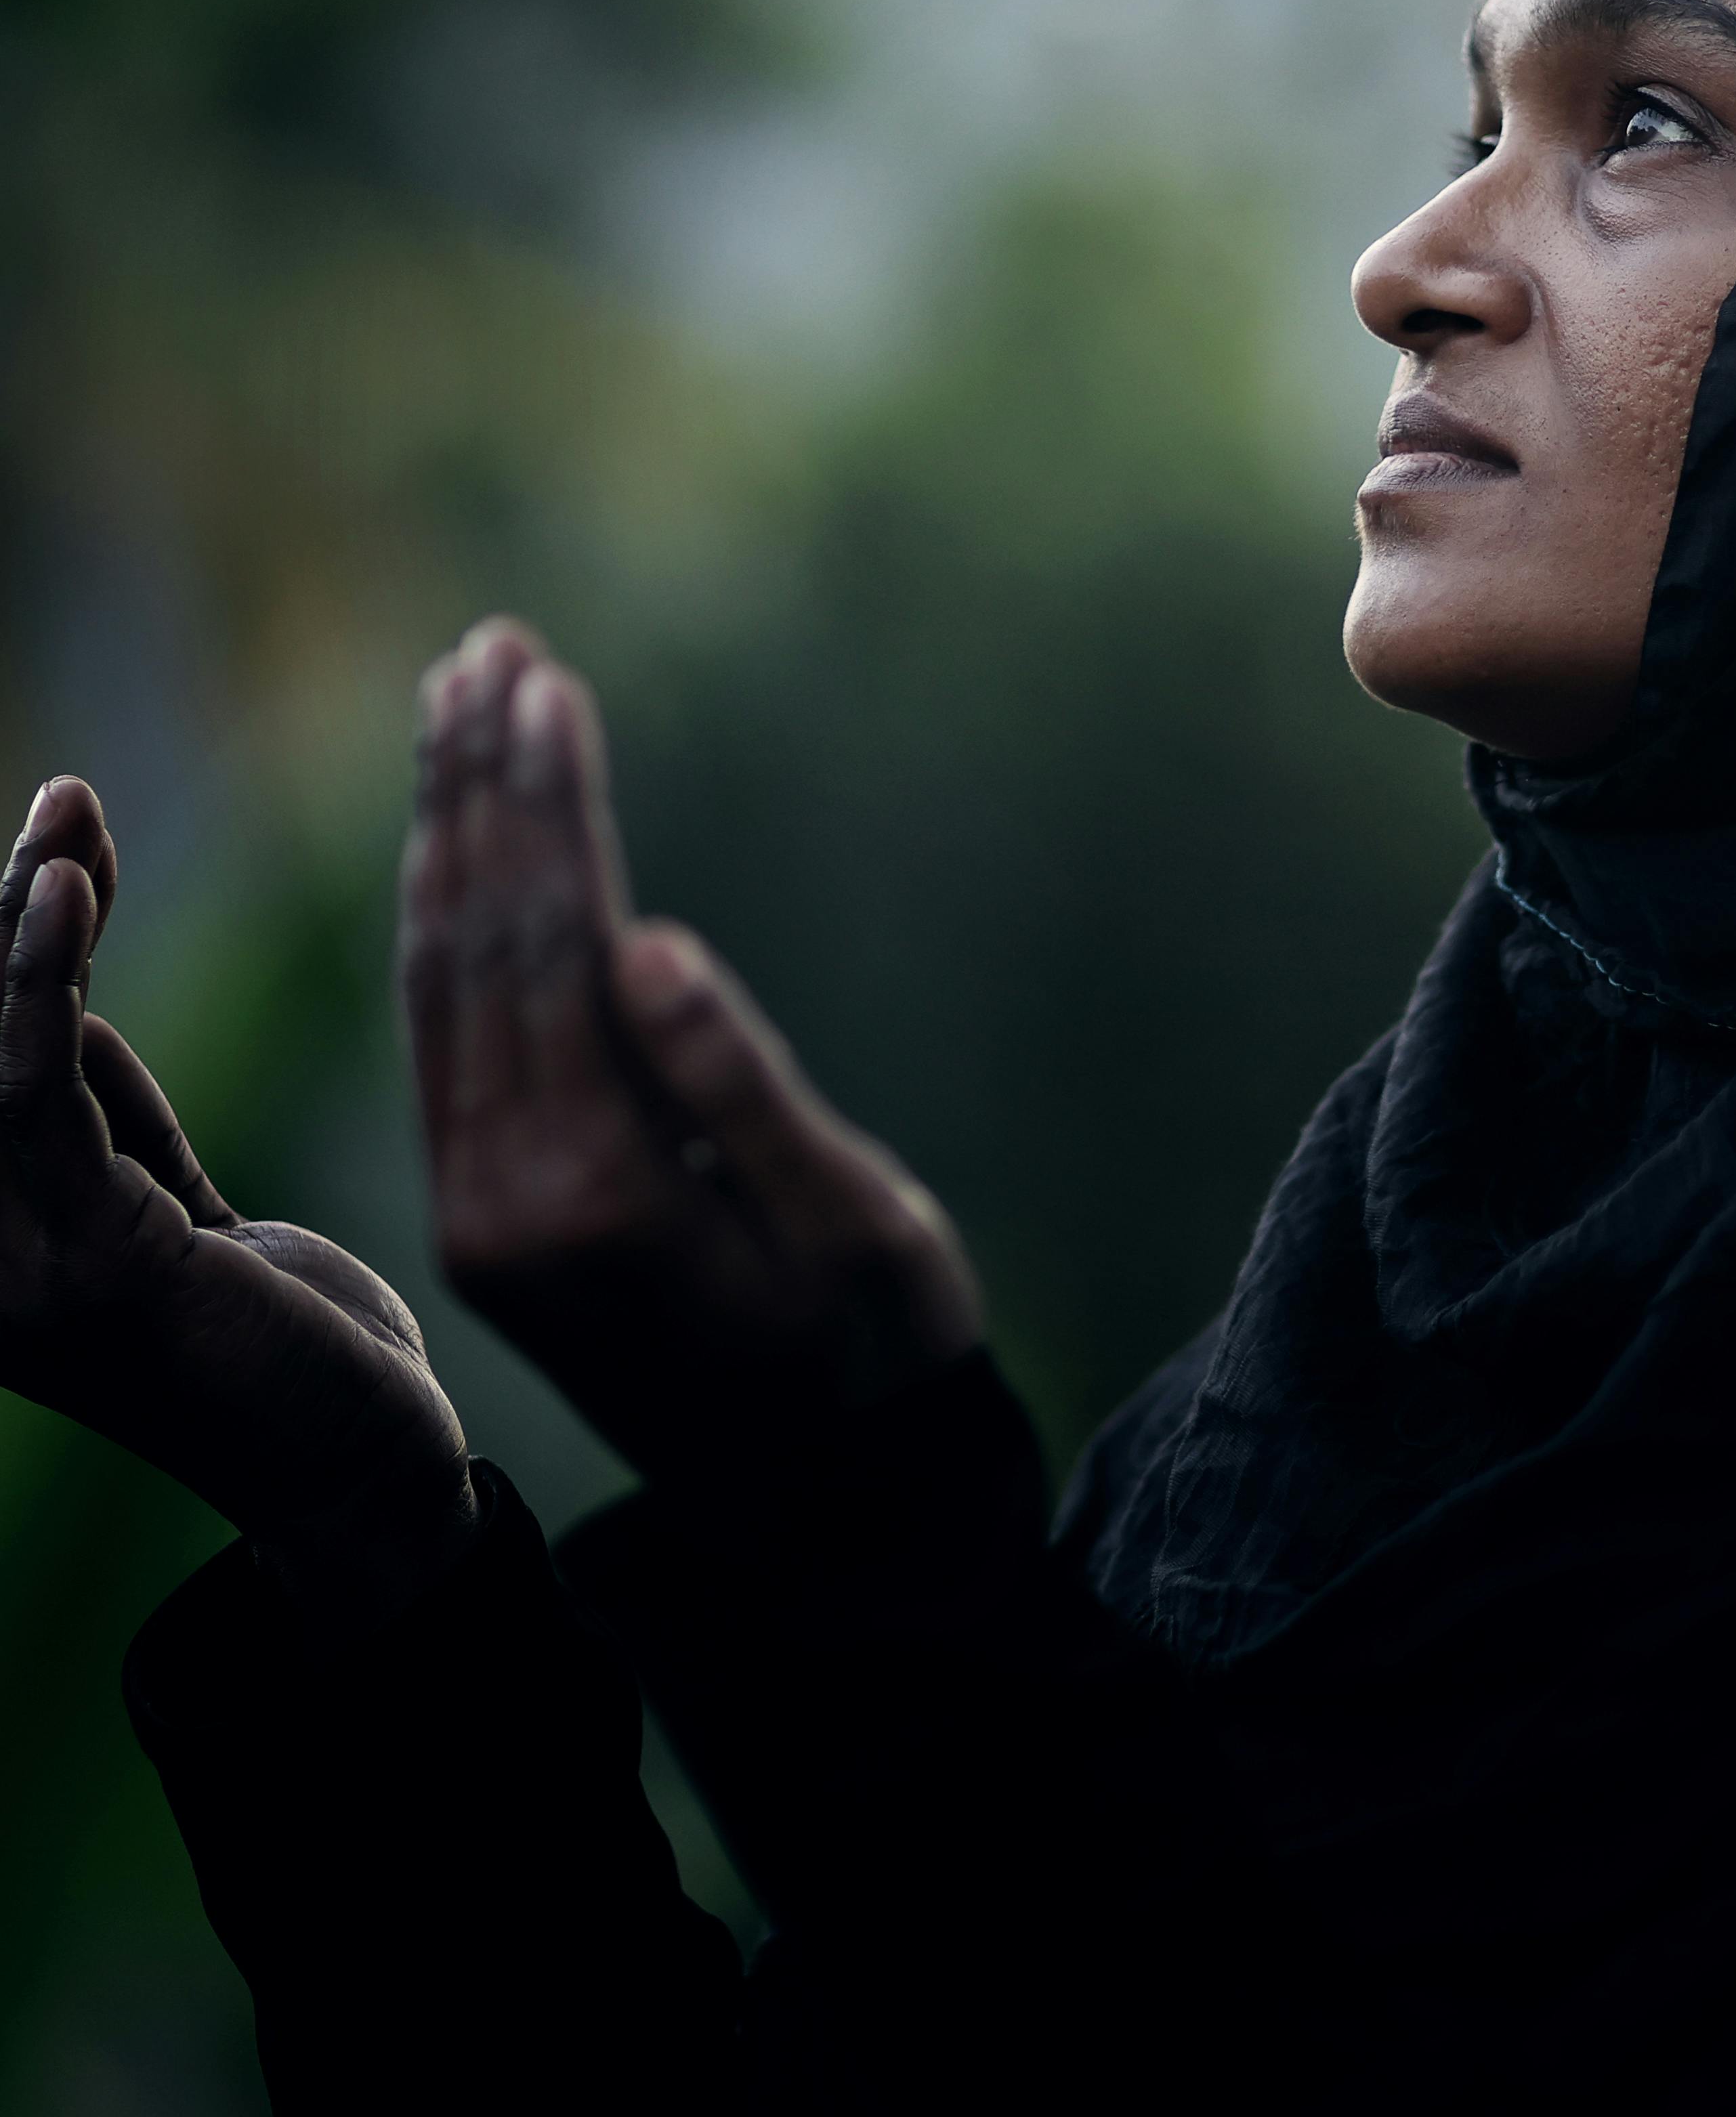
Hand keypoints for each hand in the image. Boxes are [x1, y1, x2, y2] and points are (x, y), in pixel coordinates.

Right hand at [0, 779, 480, 1636]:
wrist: (361, 1466)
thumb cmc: (273, 1332)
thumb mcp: (164, 1199)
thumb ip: (91, 1111)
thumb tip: (53, 983)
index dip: (0, 950)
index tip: (54, 838)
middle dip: (1, 910)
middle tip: (66, 799)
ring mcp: (8, 1270)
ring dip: (24, 916)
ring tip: (68, 812)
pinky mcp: (84, 1260)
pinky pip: (33, 1092)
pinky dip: (43, 980)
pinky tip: (62, 891)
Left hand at [400, 621, 981, 1486]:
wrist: (826, 1502)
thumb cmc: (875, 1354)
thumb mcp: (854, 1229)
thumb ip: (741, 1092)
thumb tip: (648, 944)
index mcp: (599, 1195)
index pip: (549, 952)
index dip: (545, 809)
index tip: (541, 679)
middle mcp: (507, 1201)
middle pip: (474, 949)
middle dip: (477, 791)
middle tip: (485, 650)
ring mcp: (483, 1214)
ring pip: (442, 987)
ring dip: (450, 841)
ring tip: (459, 712)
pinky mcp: (490, 1217)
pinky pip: (449, 1041)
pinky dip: (451, 927)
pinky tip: (460, 854)